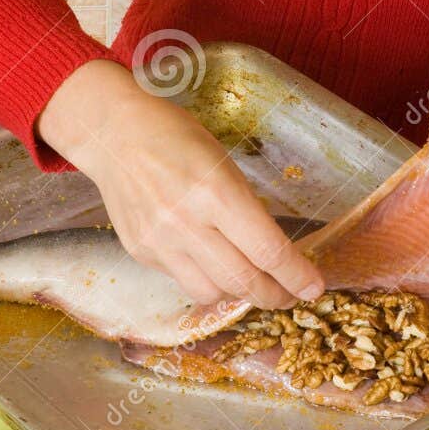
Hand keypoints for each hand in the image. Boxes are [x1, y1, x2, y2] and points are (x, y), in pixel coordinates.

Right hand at [37, 61, 324, 309]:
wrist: (114, 135)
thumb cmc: (176, 137)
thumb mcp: (223, 162)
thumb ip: (245, 208)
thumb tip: (273, 253)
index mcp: (216, 192)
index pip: (268, 250)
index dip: (296, 275)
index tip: (314, 288)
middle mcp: (187, 223)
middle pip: (244, 281)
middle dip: (274, 295)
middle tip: (289, 294)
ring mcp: (160, 242)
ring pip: (213, 293)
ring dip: (239, 293)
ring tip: (251, 280)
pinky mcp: (141, 253)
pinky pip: (183, 281)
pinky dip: (205, 280)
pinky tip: (210, 261)